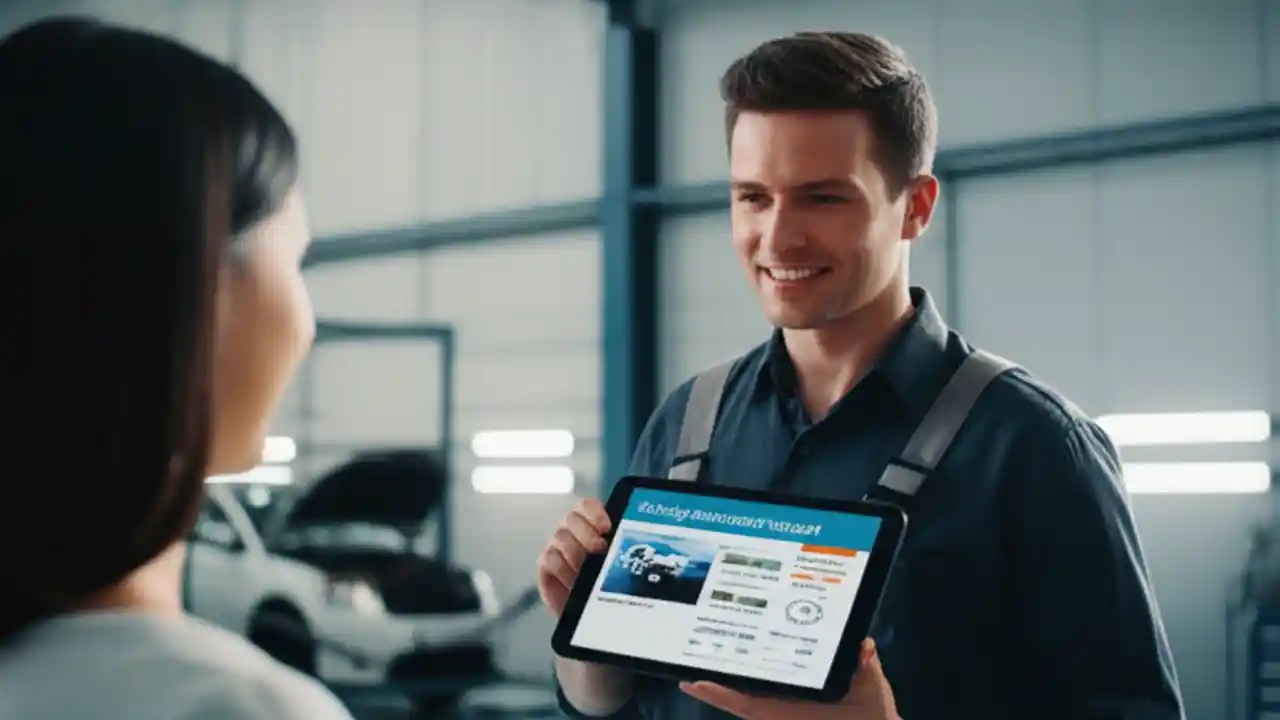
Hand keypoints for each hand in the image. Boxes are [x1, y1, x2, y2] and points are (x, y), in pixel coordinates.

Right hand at [537, 497, 610, 616]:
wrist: (591, 611)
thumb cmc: (608, 585)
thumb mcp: (618, 565)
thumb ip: (620, 549)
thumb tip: (632, 546)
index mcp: (591, 524)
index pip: (587, 506)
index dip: (594, 513)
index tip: (606, 527)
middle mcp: (572, 531)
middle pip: (572, 518)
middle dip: (587, 533)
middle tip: (600, 549)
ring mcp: (557, 545)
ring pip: (561, 537)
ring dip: (576, 554)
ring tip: (588, 572)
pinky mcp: (545, 564)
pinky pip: (549, 558)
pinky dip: (563, 570)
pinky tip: (574, 582)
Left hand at [680, 639, 898, 719]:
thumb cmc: (874, 717)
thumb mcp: (872, 690)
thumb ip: (865, 665)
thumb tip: (863, 644)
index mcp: (792, 713)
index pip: (749, 704)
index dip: (721, 694)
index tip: (694, 682)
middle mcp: (784, 715)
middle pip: (740, 704)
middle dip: (713, 691)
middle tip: (686, 675)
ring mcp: (786, 715)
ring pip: (748, 704)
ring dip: (726, 691)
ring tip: (703, 674)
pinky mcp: (790, 713)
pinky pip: (762, 703)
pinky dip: (745, 693)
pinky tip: (740, 676)